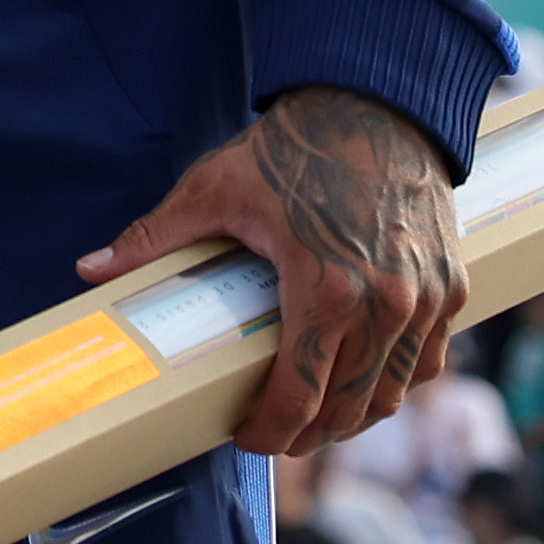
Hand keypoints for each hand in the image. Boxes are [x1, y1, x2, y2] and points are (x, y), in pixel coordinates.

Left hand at [77, 84, 465, 457]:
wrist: (373, 106)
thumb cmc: (290, 151)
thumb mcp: (212, 191)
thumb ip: (154, 239)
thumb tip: (90, 270)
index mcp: (326, 290)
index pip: (300, 397)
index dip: (270, 432)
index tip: (245, 436)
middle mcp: (386, 305)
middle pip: (350, 409)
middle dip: (308, 435)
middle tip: (273, 435)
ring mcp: (425, 301)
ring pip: (392, 394)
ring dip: (353, 417)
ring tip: (314, 416)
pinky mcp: (452, 289)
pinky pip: (427, 361)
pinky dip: (394, 382)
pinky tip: (360, 381)